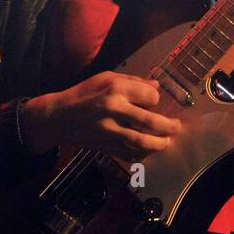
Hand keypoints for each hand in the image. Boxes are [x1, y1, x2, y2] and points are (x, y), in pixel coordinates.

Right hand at [21, 72, 181, 162]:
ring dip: (159, 144)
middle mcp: (114, 109)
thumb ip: (134, 81)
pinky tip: (147, 152)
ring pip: (142, 142)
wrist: (57, 117)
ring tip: (165, 142)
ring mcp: (109, 130)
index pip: (151, 97)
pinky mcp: (104, 145)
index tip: (153, 102)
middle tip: (176, 127)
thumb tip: (157, 85)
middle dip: (169, 127)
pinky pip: (128, 154)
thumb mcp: (106, 78)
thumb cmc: (83, 93)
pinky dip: (141, 155)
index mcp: (116, 89)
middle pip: (151, 122)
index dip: (156, 100)